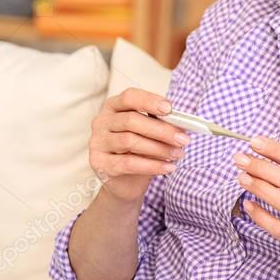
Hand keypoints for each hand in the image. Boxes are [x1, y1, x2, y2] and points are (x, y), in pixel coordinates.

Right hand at [89, 87, 190, 203]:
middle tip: (183, 139)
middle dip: (161, 130)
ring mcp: (97, 142)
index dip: (149, 101)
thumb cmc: (139, 151)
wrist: (126, 182)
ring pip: (130, 141)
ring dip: (159, 148)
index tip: (170, 109)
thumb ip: (161, 124)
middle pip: (131, 120)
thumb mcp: (151, 134)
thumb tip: (182, 124)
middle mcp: (101, 122)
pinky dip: (152, 165)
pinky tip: (168, 168)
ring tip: (177, 154)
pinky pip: (128, 163)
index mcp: (113, 107)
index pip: (129, 97)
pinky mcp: (99, 163)